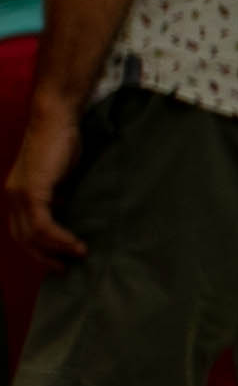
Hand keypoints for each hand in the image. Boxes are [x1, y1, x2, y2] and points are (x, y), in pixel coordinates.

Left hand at [5, 105, 83, 261]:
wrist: (55, 118)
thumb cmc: (61, 140)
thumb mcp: (58, 174)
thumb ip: (58, 193)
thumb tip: (67, 209)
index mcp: (17, 193)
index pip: (21, 230)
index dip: (38, 248)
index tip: (59, 259)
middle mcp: (12, 196)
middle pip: (22, 238)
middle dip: (43, 256)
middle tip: (64, 267)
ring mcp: (20, 194)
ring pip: (31, 235)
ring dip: (55, 249)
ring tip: (78, 254)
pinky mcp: (32, 191)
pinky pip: (42, 225)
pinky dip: (58, 237)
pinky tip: (74, 242)